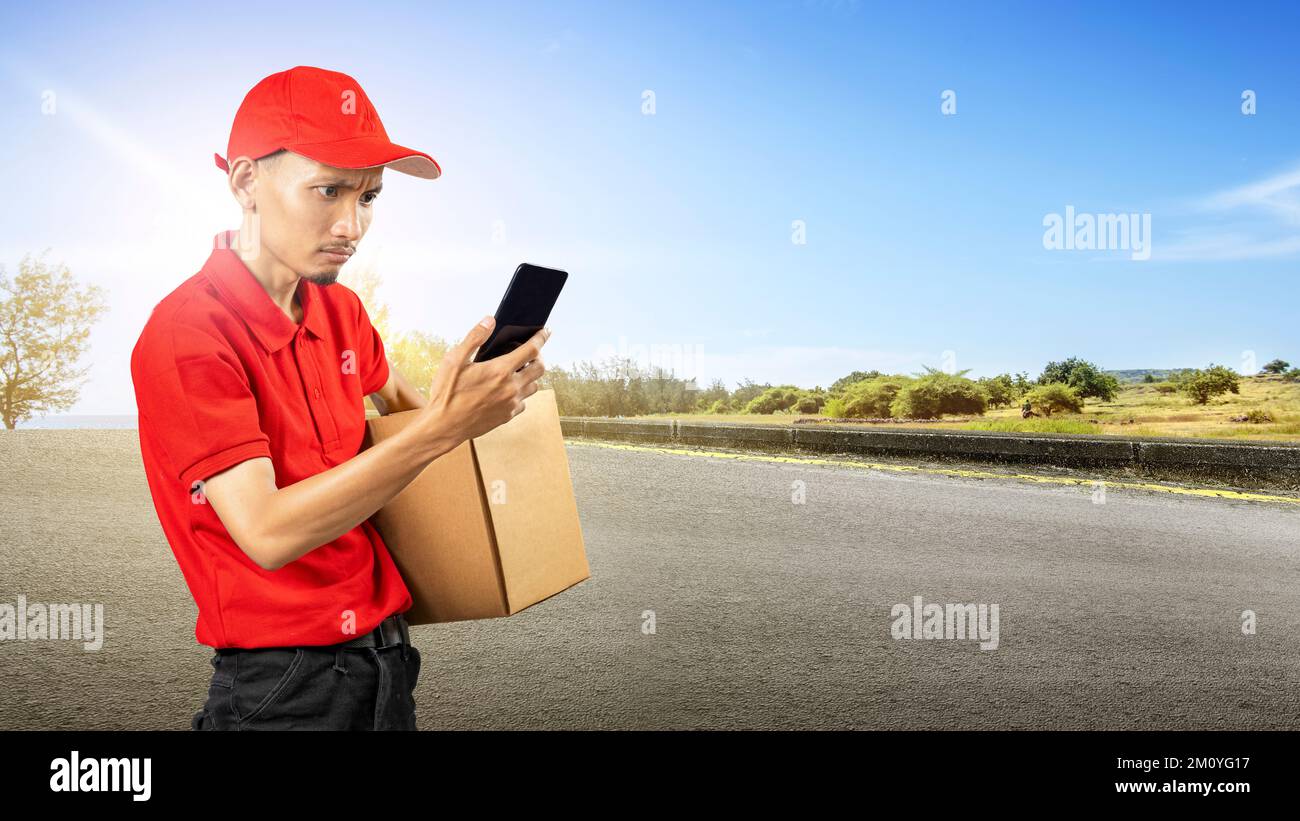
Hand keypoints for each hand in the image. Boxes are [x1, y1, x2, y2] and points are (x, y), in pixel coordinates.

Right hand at [417, 316, 549, 444]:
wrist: (444, 426)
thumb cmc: (447, 393)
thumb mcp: (454, 360)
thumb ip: (474, 338)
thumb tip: (490, 320)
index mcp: (500, 370)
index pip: (531, 349)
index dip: (541, 338)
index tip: (546, 331)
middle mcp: (511, 387)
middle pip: (540, 368)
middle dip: (539, 357)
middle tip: (529, 352)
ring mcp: (511, 403)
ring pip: (534, 386)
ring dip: (530, 376)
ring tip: (517, 371)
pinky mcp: (507, 416)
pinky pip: (523, 402)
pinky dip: (520, 393)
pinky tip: (506, 390)